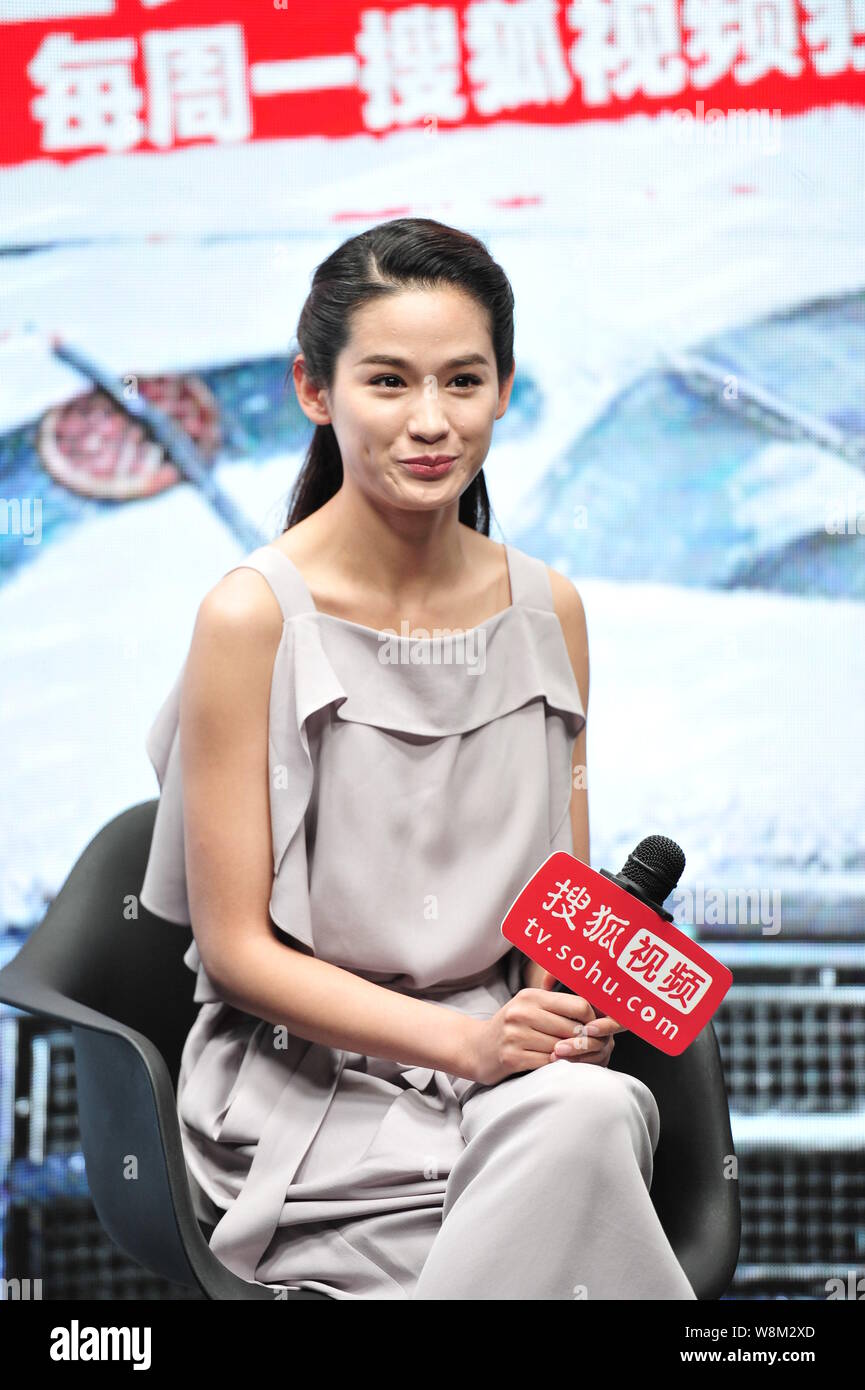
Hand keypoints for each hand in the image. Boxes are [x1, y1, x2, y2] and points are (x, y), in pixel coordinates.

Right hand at [462, 973, 624, 1085]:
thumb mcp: (529, 1007)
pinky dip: (557, 1066)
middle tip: (593, 1048)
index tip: (594, 1029)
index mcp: (531, 996)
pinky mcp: (511, 1057)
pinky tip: (558, 1064)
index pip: (578, 1005)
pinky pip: (548, 1063)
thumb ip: (557, 1007)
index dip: (592, 1020)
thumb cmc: (510, 1028)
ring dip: (572, 1055)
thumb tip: (597, 1013)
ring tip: (576, 1057)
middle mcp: (522, 1012)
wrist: (475, 1048)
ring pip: (562, 1047)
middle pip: (572, 1028)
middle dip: (585, 1041)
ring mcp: (515, 1035)